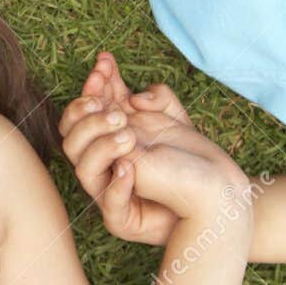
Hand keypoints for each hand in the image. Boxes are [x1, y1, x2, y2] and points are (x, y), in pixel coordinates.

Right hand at [61, 54, 248, 243]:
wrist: (214, 199)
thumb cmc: (187, 159)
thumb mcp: (175, 118)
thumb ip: (158, 98)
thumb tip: (135, 96)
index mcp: (107, 136)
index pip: (86, 108)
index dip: (92, 87)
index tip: (105, 66)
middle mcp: (102, 162)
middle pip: (71, 137)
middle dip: (86, 118)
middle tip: (116, 112)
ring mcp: (109, 189)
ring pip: (82, 167)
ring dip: (100, 147)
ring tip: (128, 135)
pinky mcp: (123, 218)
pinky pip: (109, 204)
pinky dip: (117, 185)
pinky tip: (131, 167)